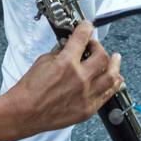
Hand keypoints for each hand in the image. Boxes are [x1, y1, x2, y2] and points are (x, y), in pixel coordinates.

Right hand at [7, 22, 122, 134]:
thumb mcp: (43, 61)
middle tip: (96, 46)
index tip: (88, 27)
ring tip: (115, 60)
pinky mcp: (87, 109)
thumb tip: (72, 46)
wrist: (24, 113)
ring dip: (114, 65)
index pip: (83, 37)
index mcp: (66, 63)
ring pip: (112, 77)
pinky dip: (112, 85)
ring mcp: (86, 95)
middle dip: (100, 47)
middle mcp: (80, 79)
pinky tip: (113, 80)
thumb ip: (61, 52)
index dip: (87, 28)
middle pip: (102, 56)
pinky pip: (107, 95)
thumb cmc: (30, 89)